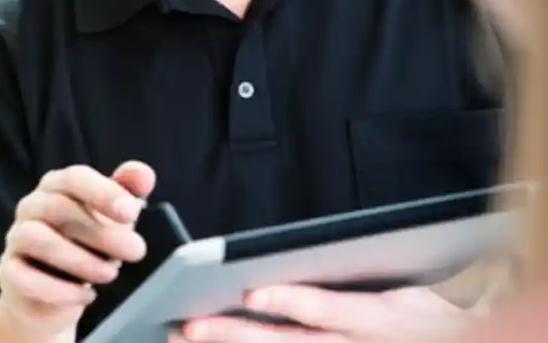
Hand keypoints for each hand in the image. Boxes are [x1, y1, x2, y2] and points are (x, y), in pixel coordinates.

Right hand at [0, 161, 155, 340]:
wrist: (52, 295)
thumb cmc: (84, 245)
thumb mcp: (111, 219)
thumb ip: (127, 192)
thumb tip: (143, 173)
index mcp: (57, 186)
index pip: (75, 178)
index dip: (103, 192)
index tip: (131, 212)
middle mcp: (31, 206)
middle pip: (58, 208)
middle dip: (101, 232)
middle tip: (135, 251)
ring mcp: (16, 238)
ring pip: (37, 238)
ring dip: (79, 259)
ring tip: (109, 274)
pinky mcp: (9, 272)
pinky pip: (25, 277)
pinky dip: (59, 290)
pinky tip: (86, 295)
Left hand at [169, 285, 476, 342]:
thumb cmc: (422, 321)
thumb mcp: (400, 298)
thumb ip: (344, 291)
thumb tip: (291, 272)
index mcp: (376, 317)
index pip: (324, 309)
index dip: (286, 302)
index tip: (249, 292)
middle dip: (233, 336)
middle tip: (190, 326)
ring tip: (186, 337)